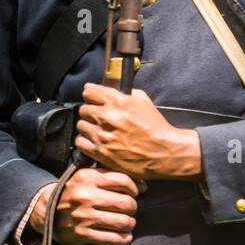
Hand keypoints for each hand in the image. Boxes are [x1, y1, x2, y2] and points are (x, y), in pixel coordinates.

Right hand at [29, 168, 139, 244]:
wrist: (47, 210)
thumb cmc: (74, 192)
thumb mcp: (87, 177)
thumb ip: (111, 176)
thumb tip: (143, 185)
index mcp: (87, 178)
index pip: (123, 181)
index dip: (134, 188)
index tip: (133, 193)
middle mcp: (85, 196)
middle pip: (127, 203)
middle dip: (132, 208)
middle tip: (128, 209)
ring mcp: (84, 216)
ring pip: (124, 222)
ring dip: (129, 223)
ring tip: (125, 222)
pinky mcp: (83, 234)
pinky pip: (115, 238)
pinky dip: (124, 238)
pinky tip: (123, 235)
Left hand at [74, 83, 201, 179]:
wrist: (164, 152)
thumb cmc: (156, 128)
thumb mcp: (144, 102)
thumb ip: (125, 94)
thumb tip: (110, 91)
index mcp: (118, 102)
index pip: (89, 92)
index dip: (90, 94)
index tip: (90, 97)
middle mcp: (108, 117)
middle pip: (83, 109)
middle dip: (90, 112)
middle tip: (98, 117)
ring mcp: (102, 135)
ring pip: (80, 125)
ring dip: (87, 127)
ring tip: (97, 130)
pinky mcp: (100, 152)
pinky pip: (80, 142)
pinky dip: (85, 141)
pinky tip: (94, 141)